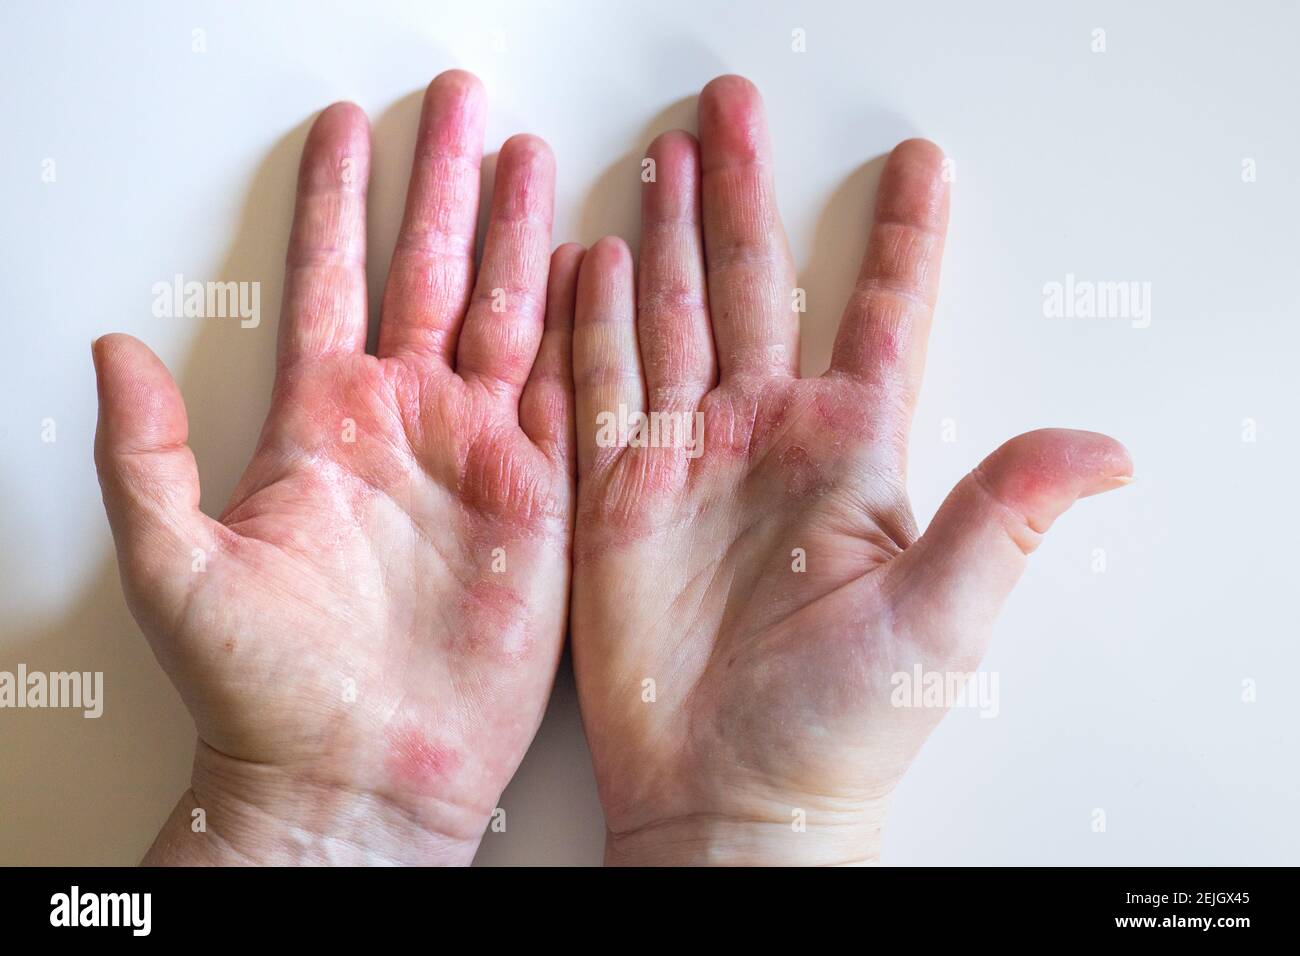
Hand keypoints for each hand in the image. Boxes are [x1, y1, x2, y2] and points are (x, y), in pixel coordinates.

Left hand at [94, 70, 579, 864]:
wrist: (357, 774)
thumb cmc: (263, 687)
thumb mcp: (176, 567)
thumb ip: (146, 456)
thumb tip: (109, 349)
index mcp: (323, 422)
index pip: (332, 278)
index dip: (338, 199)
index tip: (347, 125)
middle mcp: (405, 423)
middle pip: (430, 273)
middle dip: (445, 184)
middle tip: (458, 105)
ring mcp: (476, 456)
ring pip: (506, 314)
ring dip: (517, 233)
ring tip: (528, 156)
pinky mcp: (539, 501)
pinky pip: (565, 394)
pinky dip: (582, 327)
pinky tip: (590, 268)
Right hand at [569, 75, 1131, 865]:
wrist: (732, 797)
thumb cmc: (842, 724)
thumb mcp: (940, 616)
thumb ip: (1005, 516)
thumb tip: (1105, 447)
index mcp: (846, 453)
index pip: (879, 316)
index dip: (900, 239)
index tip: (919, 163)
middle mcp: (763, 440)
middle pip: (753, 284)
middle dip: (742, 193)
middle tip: (736, 107)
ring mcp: (685, 462)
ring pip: (673, 315)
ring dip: (668, 234)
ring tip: (668, 156)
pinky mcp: (616, 497)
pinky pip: (601, 388)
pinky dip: (594, 322)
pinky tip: (594, 262)